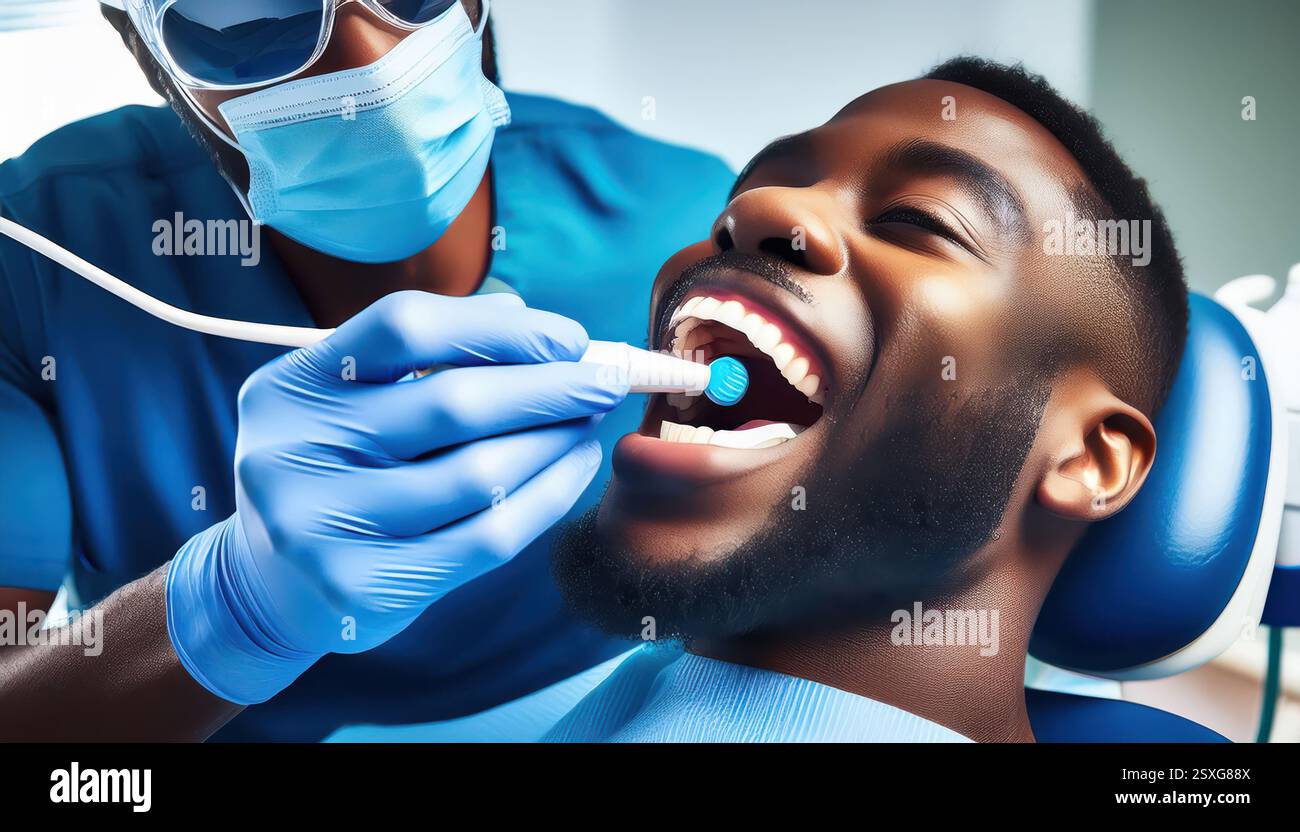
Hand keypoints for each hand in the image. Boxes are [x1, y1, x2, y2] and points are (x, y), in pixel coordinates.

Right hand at [166, 291, 626, 703]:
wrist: (266, 585)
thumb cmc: (336, 471)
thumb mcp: (349, 403)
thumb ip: (429, 363)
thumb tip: (543, 331)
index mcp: (292, 385)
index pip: (405, 327)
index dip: (499, 328)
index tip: (568, 338)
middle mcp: (295, 450)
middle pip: (452, 403)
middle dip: (550, 387)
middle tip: (606, 381)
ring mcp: (322, 524)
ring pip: (479, 476)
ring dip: (554, 443)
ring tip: (589, 424)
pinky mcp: (361, 587)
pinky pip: (486, 538)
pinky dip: (546, 498)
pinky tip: (571, 470)